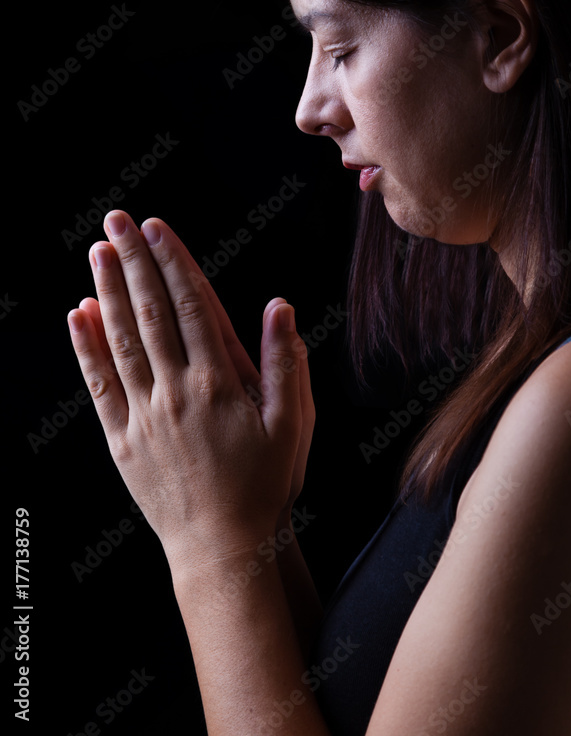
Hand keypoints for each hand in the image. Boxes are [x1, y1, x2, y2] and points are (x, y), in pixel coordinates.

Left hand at [66, 210, 314, 567]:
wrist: (224, 546)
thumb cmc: (266, 484)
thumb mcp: (294, 424)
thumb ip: (287, 363)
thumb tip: (279, 307)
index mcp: (219, 383)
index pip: (192, 308)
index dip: (173, 264)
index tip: (157, 230)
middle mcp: (176, 391)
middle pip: (150, 313)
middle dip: (133, 262)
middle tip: (116, 221)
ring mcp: (145, 415)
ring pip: (122, 341)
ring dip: (107, 293)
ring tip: (97, 252)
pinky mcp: (123, 440)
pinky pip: (101, 386)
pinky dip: (87, 349)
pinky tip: (79, 315)